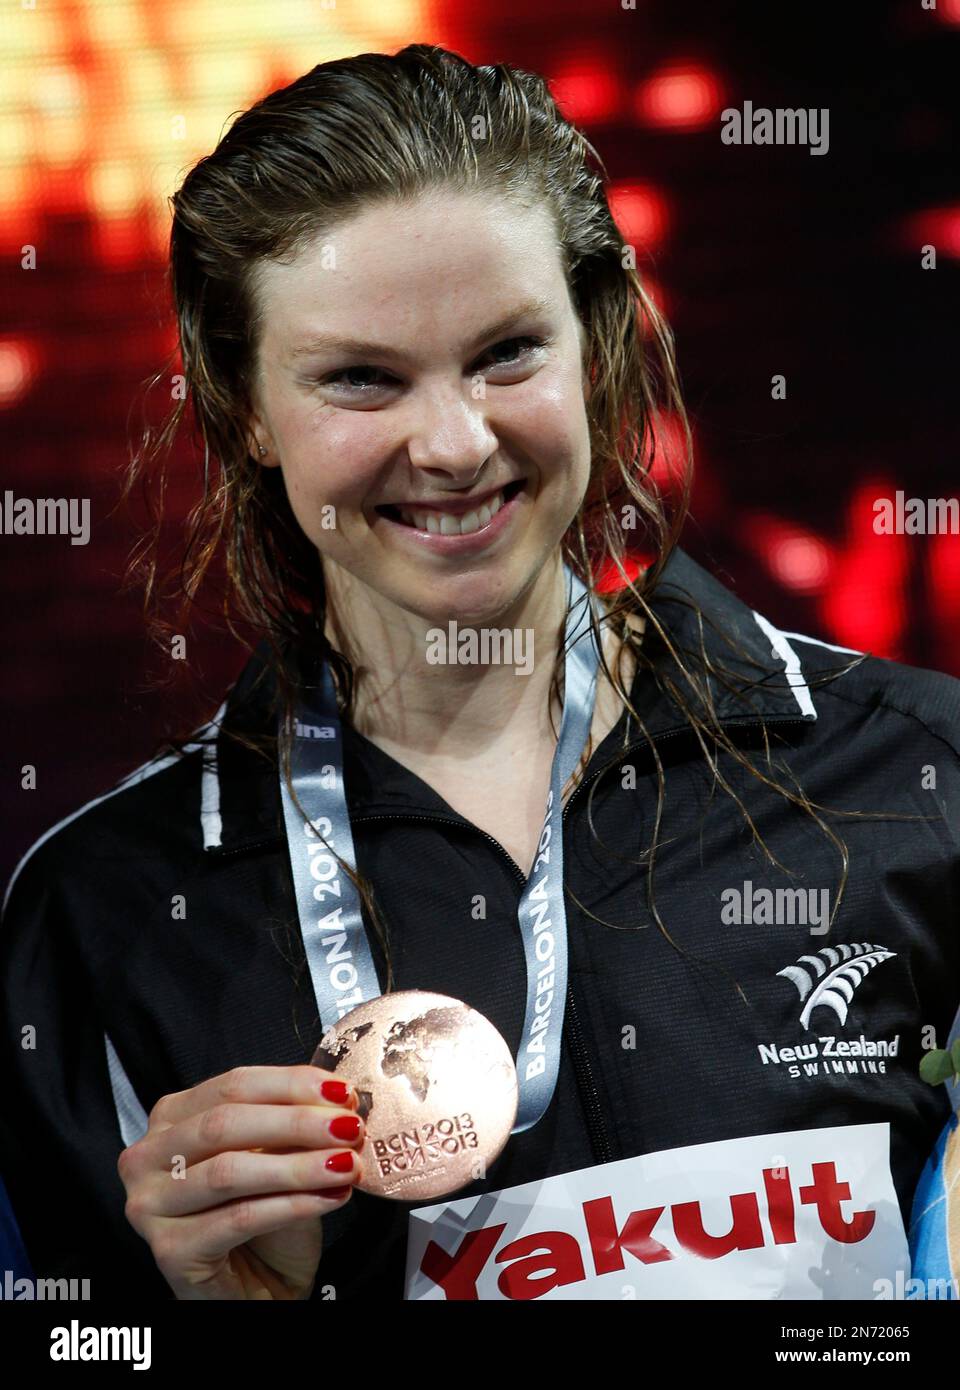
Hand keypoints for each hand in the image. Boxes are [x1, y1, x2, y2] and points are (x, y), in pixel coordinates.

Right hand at [118, 1065, 362, 1299]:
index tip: (342, 1092)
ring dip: (299, 1165)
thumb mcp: (279, 1158)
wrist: (253, 1289)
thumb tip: (338, 1101)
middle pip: (225, 1123)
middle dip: (296, 1122)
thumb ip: (294, 1128)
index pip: (232, 1085)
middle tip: (350, 1127)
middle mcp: (148, 1156)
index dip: (291, 1084)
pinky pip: (238, 1218)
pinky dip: (292, 1205)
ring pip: (229, 1172)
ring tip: (348, 1165)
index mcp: (172, 1117)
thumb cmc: (263, 1219)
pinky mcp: (169, 1250)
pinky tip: (331, 1197)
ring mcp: (151, 1205)